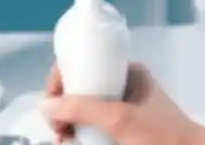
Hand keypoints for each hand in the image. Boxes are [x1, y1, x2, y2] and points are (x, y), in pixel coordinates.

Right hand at [41, 60, 204, 144]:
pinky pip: (95, 127)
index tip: (51, 107)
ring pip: (85, 112)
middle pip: (80, 91)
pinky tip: (76, 144)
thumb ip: (82, 109)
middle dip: (63, 111)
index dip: (60, 83)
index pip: (83, 66)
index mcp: (127, 72)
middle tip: (58, 133)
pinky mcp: (125, 130)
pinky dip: (82, 135)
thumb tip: (44, 104)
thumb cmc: (159, 135)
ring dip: (70, 126)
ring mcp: (124, 108)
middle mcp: (124, 86)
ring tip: (65, 142)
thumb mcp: (118, 118)